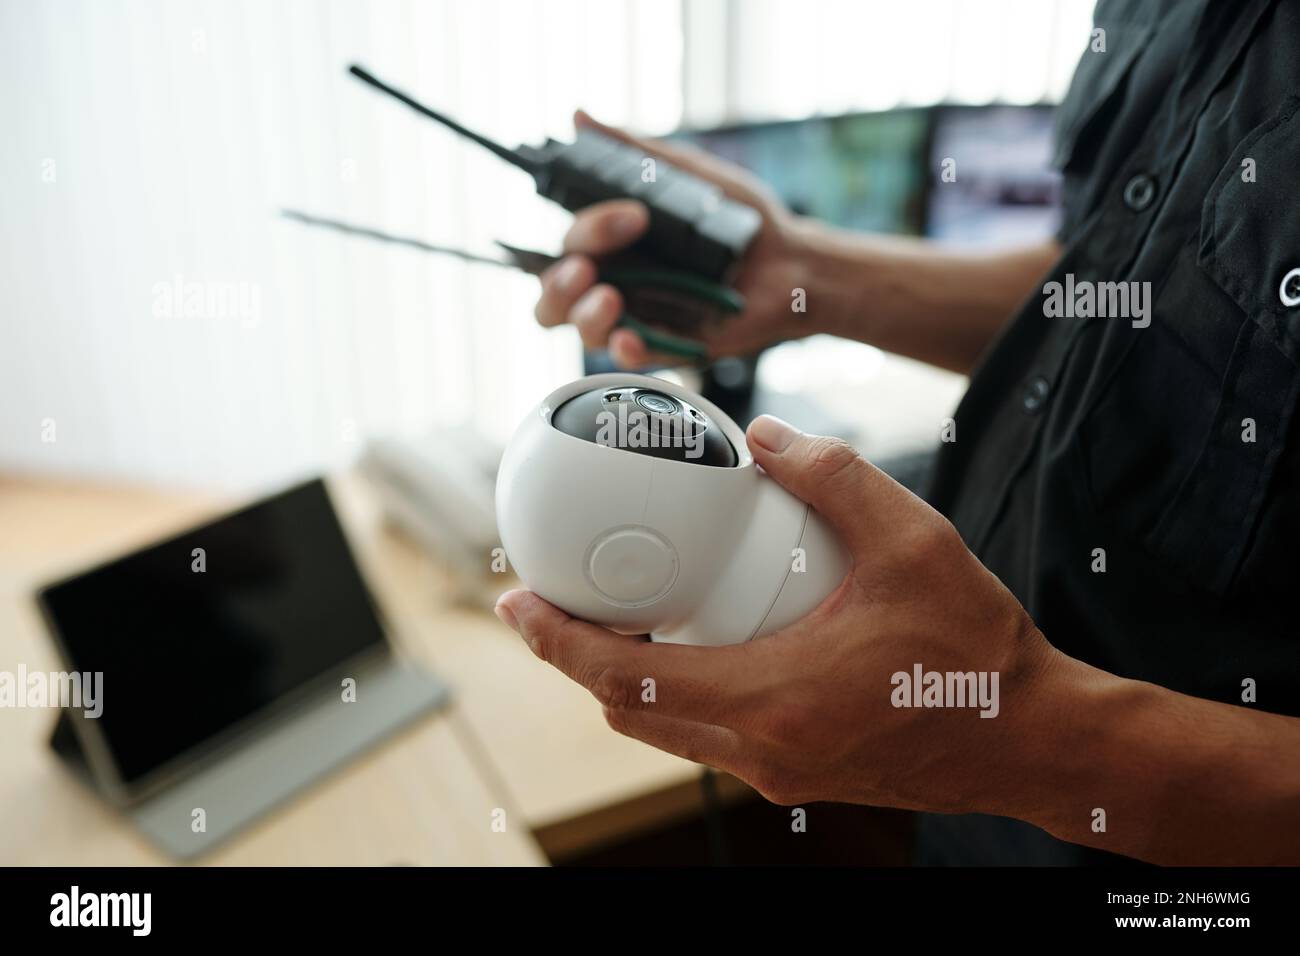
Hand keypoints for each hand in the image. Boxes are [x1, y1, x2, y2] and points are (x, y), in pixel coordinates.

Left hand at [494, 416, 1062, 813]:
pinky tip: (689, 640)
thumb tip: (766, 437)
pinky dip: (674, 690)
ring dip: (625, 676)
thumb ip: (834, 476)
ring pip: (664, 728)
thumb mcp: (914, 541)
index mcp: (774, 699)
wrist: (1032, 738)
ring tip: (611, 615)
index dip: (559, 642)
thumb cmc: (979, 650)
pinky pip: (704, 735)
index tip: (518, 603)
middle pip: (630, 710)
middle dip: (577, 658)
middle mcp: (761, 749)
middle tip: (551, 601)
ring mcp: (776, 769)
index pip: (629, 678)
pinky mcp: (795, 771)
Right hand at [533, 111, 816, 367]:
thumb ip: (631, 152)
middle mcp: (617, 283)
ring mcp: (640, 318)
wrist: (792, 260)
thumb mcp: (687, 173)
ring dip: (584, 315)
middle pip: (552, 299)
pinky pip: (630, 359)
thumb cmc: (741, 218)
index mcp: (613, 245)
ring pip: (582, 331)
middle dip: (558, 284)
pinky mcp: (668, 347)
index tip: (632, 214)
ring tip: (611, 297)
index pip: (568, 246)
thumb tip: (580, 116)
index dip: (585, 231)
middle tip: (587, 270)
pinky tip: (630, 336)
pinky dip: (624, 349)